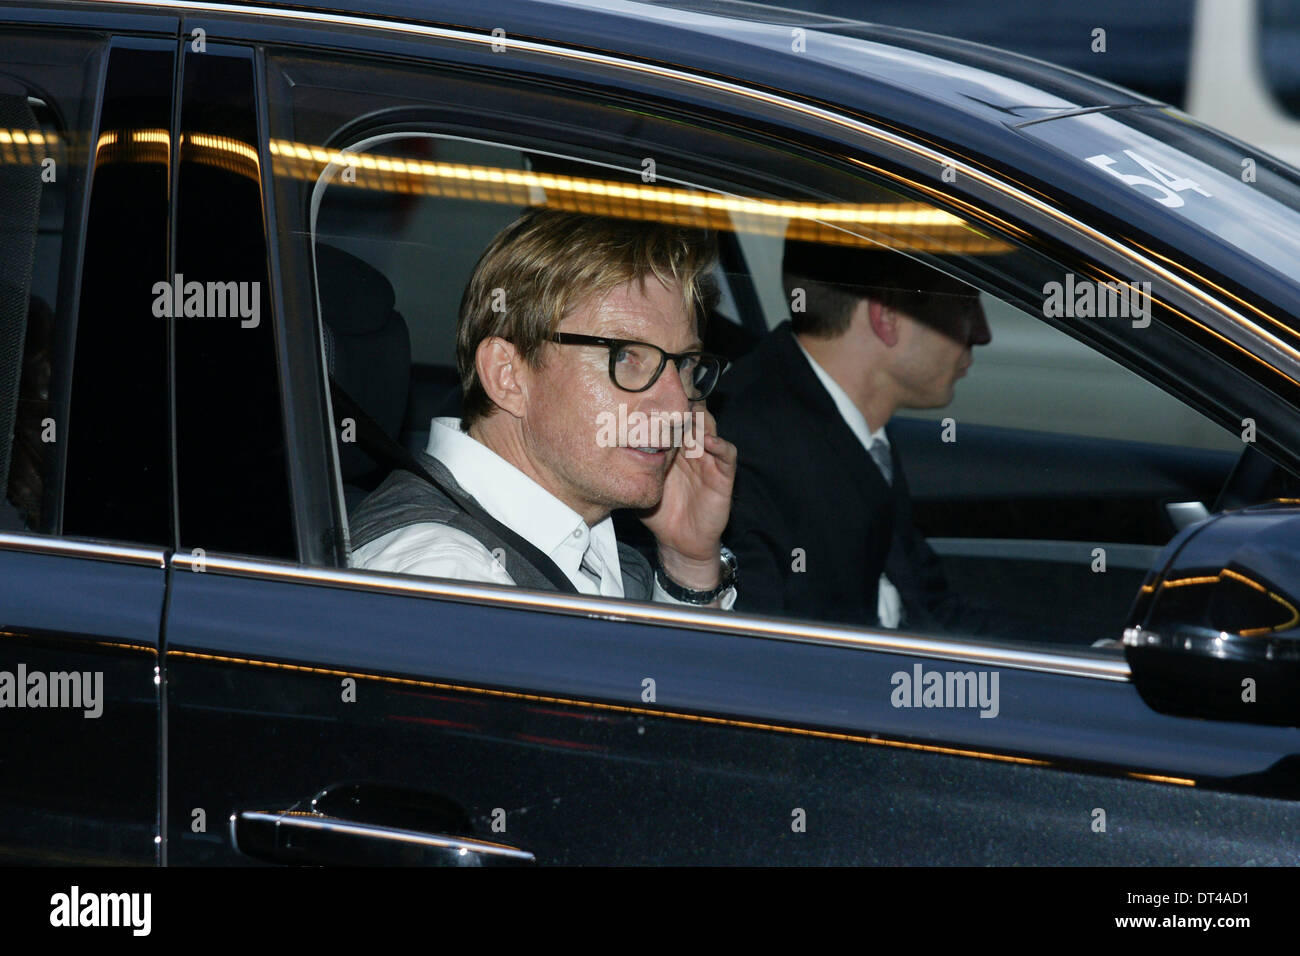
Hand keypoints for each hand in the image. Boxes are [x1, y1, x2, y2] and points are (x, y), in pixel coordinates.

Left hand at [639, 406, 736, 589]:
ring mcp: (709, 459)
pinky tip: (707, 441)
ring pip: (710, 426)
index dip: (663, 401)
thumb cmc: (659, 511)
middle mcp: (692, 447)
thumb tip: (594, 446)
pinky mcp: (723, 475)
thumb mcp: (638, 482)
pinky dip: (719, 445)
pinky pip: (726, 454)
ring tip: (687, 412)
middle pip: (691, 413)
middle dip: (682, 400)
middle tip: (672, 388)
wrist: (680, 542)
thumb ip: (625, 465)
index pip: (670, 416)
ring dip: (699, 418)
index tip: (650, 389)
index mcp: (672, 446)